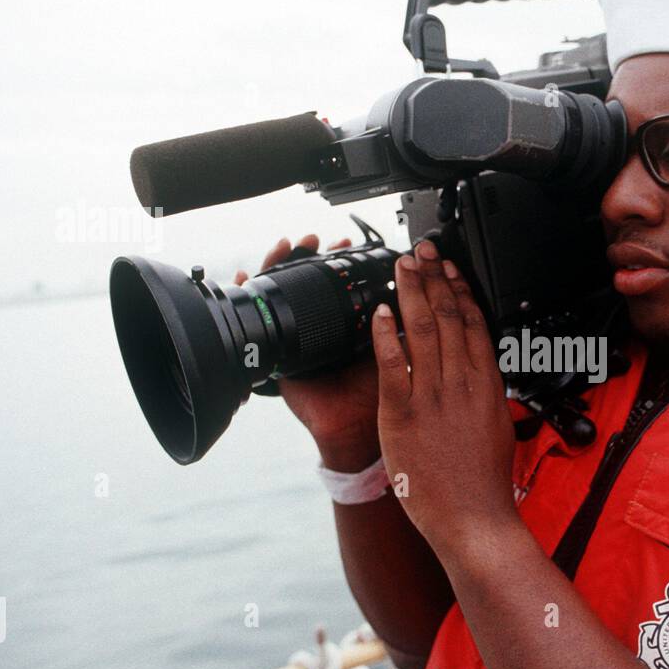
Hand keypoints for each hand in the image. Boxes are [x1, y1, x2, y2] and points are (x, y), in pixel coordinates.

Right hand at [235, 233, 379, 470]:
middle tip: (313, 238)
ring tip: (285, 246)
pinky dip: (251, 293)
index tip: (343, 238)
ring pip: (282, 292)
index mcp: (348, 324)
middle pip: (308, 281)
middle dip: (308, 255)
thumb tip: (422, 284)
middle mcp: (321, 328)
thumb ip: (400, 321)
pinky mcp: (278, 355)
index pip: (338, 281)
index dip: (338, 257)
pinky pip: (260, 321)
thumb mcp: (394, 350)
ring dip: (279, 265)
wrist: (357, 430)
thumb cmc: (378, 394)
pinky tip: (245, 274)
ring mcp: (297, 339)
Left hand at [370, 239, 518, 553]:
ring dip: (412, 292)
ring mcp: (432, 397)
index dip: (461, 291)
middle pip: (448, 317)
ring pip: (423, 330)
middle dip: (435, 277)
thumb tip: (481, 378)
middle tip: (423, 249)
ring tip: (403, 265)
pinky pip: (393, 365)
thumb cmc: (484, 485)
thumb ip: (486, 397)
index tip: (451, 269)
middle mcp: (462, 383)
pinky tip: (381, 312)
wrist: (474, 520)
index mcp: (486, 385)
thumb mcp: (497, 428)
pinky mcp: (404, 415)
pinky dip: (386, 335)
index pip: (474, 324)